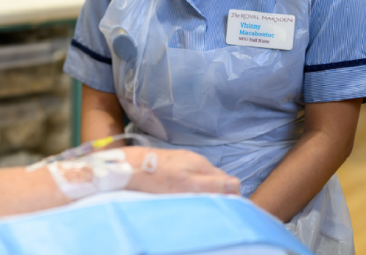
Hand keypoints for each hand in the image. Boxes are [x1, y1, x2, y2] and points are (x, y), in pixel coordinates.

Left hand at [124, 146, 239, 194]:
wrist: (129, 166)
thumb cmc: (157, 176)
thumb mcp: (187, 184)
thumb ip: (212, 184)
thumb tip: (236, 185)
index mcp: (201, 164)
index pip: (227, 180)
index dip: (228, 195)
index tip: (221, 206)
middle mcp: (194, 159)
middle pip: (214, 179)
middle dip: (215, 192)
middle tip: (204, 205)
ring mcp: (182, 160)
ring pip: (200, 177)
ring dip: (200, 189)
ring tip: (191, 199)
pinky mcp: (171, 163)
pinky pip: (187, 175)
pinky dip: (187, 185)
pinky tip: (178, 191)